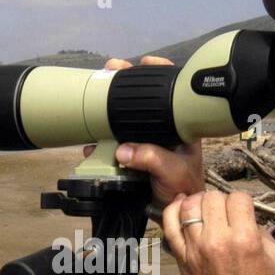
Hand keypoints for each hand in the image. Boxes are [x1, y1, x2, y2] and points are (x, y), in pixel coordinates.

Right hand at [83, 55, 204, 204]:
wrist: (174, 212)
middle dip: (123, 84)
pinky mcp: (131, 158)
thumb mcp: (172, 172)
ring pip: (124, 121)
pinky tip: (91, 146)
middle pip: (143, 100)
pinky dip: (100, 144)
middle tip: (110, 70)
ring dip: (107, 113)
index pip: (171, 91)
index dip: (159, 72)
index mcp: (180, 127)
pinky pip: (113, 146)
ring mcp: (145, 142)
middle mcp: (162, 130)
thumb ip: (151, 159)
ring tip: (93, 105)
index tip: (144, 62)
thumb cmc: (183, 189)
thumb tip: (123, 150)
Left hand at [162, 189, 274, 274]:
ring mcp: (196, 250)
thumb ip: (263, 232)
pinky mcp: (182, 260)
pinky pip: (169, 226)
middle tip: (226, 214)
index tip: (244, 212)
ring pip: (189, 206)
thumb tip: (247, 217)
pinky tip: (181, 206)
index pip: (238, 198)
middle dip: (221, 201)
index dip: (243, 202)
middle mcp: (218, 242)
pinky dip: (173, 211)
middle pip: (212, 198)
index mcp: (245, 239)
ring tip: (207, 211)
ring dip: (199, 203)